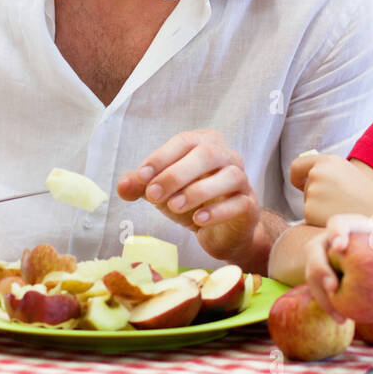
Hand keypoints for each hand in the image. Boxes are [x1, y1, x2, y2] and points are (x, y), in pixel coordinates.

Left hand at [117, 128, 259, 262]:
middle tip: (153, 195)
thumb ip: (141, 186)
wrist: (222, 232)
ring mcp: (242, 180)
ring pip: (228, 176)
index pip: (183, 141)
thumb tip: (122, 185)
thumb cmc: (191, 202)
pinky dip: (217, 211)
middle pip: (207, 153)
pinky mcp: (250, 205)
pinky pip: (238, 203)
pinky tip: (198, 220)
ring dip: (197, 191)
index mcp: (205, 143)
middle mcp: (227, 156)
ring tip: (173, 207)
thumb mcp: (162, 192)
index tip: (141, 177)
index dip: (162, 157)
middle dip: (177, 173)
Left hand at [291, 151, 372, 226]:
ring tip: (342, 209)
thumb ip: (325, 172)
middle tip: (341, 202)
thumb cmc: (366, 196)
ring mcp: (312, 192)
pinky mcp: (309, 211)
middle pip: (306, 188)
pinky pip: (309, 218)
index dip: (298, 176)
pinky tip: (338, 218)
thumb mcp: (346, 173)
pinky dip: (321, 221)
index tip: (300, 184)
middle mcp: (317, 173)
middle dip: (318, 197)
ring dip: (320, 210)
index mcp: (326, 161)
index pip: (297, 166)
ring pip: (308, 204)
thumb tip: (301, 180)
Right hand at [304, 213, 372, 322]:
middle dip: (320, 269)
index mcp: (344, 227)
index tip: (340, 246)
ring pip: (312, 275)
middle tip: (333, 287)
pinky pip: (317, 292)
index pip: (337, 224)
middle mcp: (325, 241)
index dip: (336, 233)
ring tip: (340, 315)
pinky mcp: (317, 277)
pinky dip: (328, 306)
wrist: (364, 251)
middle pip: (313, 251)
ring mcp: (317, 259)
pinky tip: (342, 320)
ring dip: (322, 296)